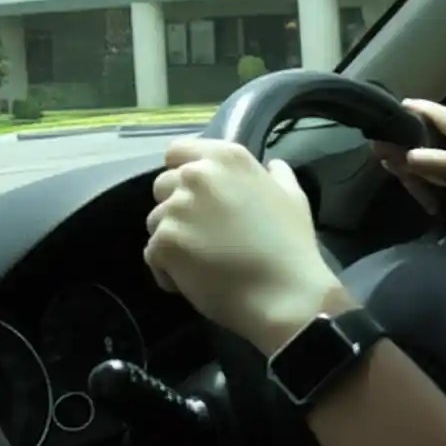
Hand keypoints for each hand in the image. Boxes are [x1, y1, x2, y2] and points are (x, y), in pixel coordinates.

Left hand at [145, 138, 345, 353]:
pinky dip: (168, 270)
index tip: (198, 196)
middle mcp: (196, 175)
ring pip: (155, 222)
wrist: (283, 293)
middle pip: (162, 186)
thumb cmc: (291, 245)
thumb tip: (271, 166)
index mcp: (227, 158)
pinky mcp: (164, 242)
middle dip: (177, 208)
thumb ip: (276, 175)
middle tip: (204, 234)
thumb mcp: (293, 197)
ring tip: (203, 262)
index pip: (178, 151)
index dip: (182, 172)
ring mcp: (177, 208)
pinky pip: (152, 254)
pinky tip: (197, 281)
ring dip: (173, 240)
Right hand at [372, 98, 445, 216]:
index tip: (378, 146)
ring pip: (425, 153)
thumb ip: (416, 158)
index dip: (393, 123)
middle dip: (407, 161)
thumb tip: (382, 151)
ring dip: (421, 176)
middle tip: (407, 184)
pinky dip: (434, 180)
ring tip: (427, 200)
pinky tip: (435, 201)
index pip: (412, 108)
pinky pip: (438, 163)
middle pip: (416, 135)